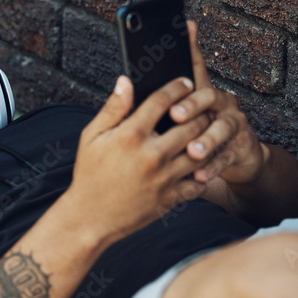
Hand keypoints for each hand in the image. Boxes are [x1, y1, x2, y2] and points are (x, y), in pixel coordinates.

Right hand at [62, 75, 214, 245]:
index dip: (178, 86)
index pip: (163, 100)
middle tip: (204, 106)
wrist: (90, 217)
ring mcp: (164, 178)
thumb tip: (126, 81)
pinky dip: (204, 172)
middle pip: (192, 123)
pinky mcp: (170, 198)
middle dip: (201, 111)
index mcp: (131, 135)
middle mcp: (152, 154)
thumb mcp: (91, 136)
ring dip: (208, 139)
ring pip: (202, 151)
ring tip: (207, 131)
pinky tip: (200, 163)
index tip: (186, 82)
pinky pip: (199, 181)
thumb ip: (113, 108)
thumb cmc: (90, 174)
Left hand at [167, 20, 267, 185]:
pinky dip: (214, 166)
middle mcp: (220, 103)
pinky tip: (200, 176)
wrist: (237, 157)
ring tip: (191, 152)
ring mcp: (233, 125)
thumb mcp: (180, 112)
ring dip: (207, 139)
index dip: (187, 58)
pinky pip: (227, 156)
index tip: (175, 52)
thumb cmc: (197, 131)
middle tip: (175, 116)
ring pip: (222, 127)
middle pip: (209, 97)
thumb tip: (126, 77)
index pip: (195, 69)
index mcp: (201, 91)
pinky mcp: (240, 148)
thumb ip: (158, 96)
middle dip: (192, 106)